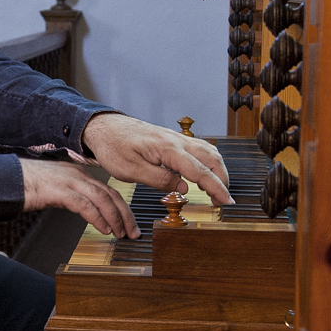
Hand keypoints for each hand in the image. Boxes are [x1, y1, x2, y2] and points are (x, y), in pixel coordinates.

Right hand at [20, 158, 140, 238]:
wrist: (7, 179)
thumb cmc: (28, 185)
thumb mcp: (57, 189)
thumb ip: (73, 196)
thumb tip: (87, 210)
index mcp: (79, 174)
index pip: (108, 190)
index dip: (122, 208)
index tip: (130, 223)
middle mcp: (78, 175)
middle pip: (111, 194)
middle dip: (125, 214)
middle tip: (133, 231)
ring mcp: (69, 182)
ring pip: (102, 199)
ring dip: (115, 218)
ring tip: (121, 233)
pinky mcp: (59, 191)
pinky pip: (85, 205)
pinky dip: (98, 218)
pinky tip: (103, 229)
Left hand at [81, 113, 231, 204]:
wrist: (104, 127)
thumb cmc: (113, 147)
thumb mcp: (131, 170)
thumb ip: (159, 180)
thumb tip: (184, 188)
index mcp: (168, 148)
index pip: (200, 171)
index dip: (216, 188)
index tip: (226, 202)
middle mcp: (177, 140)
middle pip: (212, 159)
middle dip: (222, 180)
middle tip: (223, 201)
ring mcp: (176, 138)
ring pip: (208, 152)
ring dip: (217, 170)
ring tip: (216, 190)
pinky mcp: (172, 140)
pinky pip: (199, 148)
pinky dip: (208, 162)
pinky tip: (204, 174)